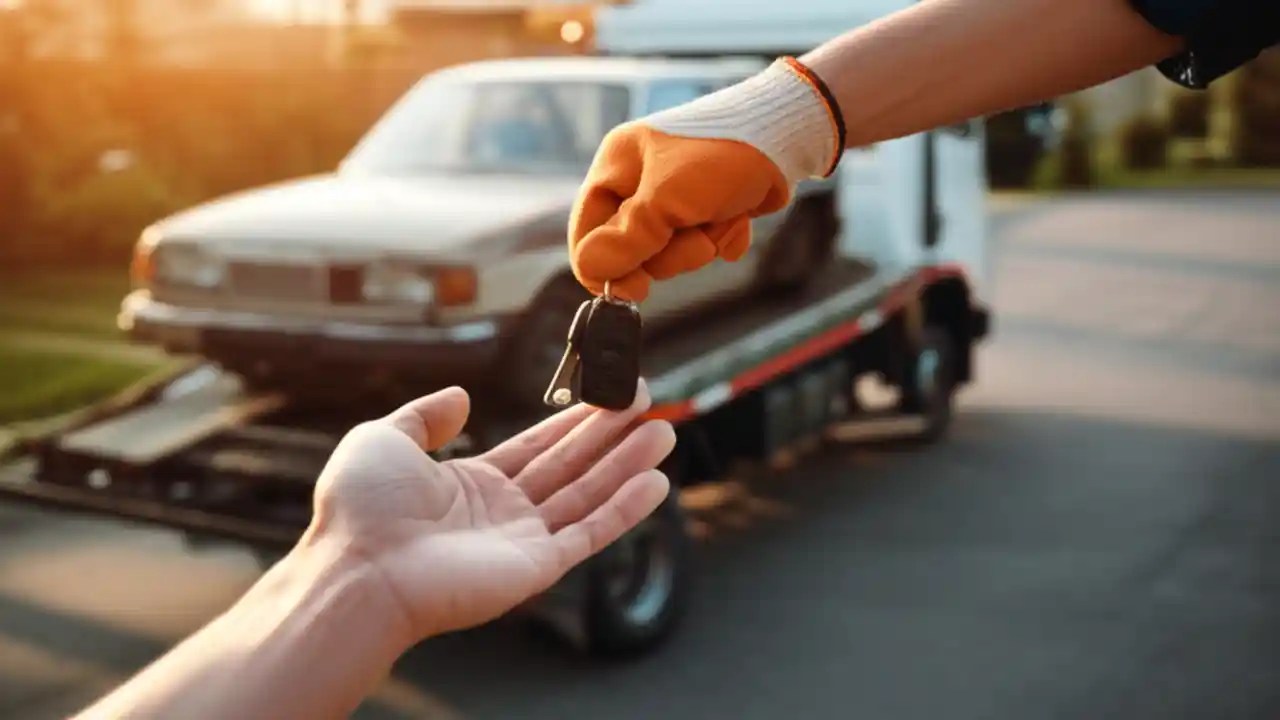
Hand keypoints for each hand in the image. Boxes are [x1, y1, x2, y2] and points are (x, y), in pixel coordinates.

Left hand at [303, 382, 673, 643]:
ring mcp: (522, 541)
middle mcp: (503, 513)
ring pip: (588, 495)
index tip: (607, 393)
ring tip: (664, 431)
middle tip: (646, 400)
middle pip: (571, 466)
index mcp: (470, 485)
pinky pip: (590, 533)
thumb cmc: (360, 508)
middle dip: (611, 434)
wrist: (359, 568)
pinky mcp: (536, 567)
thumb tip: (461, 396)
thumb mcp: (384, 438)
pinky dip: (625, 509)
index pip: (537, 446)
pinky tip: (656, 482)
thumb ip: (425, 416)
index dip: (574, 420)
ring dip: (627, 464)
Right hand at [569, 57, 842, 301]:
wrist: (787, 134)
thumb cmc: (722, 155)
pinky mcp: (705, 207)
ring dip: (700, 244)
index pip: (587, 232)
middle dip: (671, 250)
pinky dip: (721, 238)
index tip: (634, 291)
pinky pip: (700, 243)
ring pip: (669, 252)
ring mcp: (674, 194)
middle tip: (697, 236)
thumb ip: (628, 238)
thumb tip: (592, 271)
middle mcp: (639, 180)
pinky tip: (737, 219)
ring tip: (722, 217)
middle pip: (632, 249)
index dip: (604, 266)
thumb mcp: (668, 198)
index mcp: (616, 166)